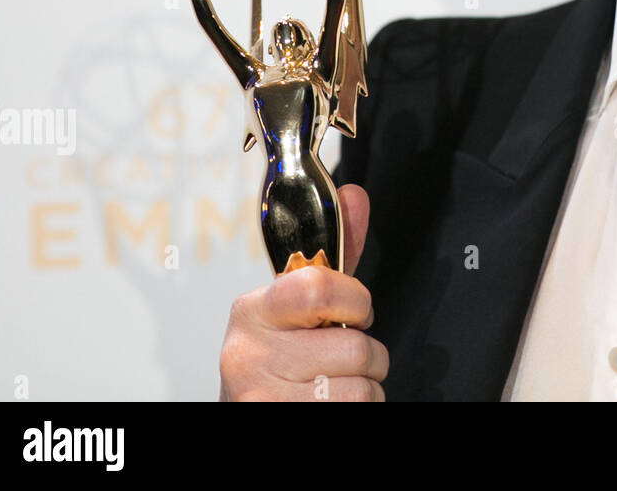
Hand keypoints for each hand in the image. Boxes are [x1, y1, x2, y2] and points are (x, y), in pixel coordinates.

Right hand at [218, 184, 387, 400]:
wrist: (253, 411)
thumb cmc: (282, 361)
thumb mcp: (303, 307)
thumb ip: (334, 255)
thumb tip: (355, 195)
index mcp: (253, 310)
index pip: (318, 288)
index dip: (356, 301)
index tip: (356, 312)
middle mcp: (248, 355)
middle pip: (355, 348)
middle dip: (369, 355)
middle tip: (343, 358)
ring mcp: (261, 398)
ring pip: (361, 389)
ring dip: (365, 389)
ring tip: (335, 385)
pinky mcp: (278, 420)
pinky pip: (357, 412)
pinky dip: (361, 409)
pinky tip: (330, 404)